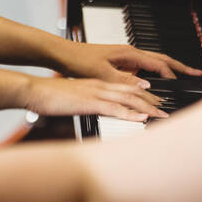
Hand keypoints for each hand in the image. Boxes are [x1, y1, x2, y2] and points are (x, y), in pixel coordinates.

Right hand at [23, 74, 167, 120]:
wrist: (34, 91)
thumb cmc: (49, 96)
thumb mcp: (73, 99)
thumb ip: (87, 103)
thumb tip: (95, 110)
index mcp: (96, 84)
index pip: (125, 88)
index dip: (143, 95)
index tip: (155, 102)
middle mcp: (100, 86)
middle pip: (132, 91)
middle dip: (151, 100)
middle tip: (166, 108)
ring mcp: (96, 93)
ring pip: (128, 98)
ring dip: (147, 107)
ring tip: (161, 114)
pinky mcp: (90, 103)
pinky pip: (115, 108)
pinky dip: (131, 113)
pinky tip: (141, 117)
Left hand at [58, 40, 201, 83]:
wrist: (63, 54)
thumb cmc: (78, 60)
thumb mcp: (103, 74)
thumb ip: (125, 81)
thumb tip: (146, 87)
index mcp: (128, 54)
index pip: (158, 63)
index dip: (172, 74)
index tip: (183, 83)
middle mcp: (129, 53)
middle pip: (161, 59)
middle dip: (180, 66)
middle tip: (196, 72)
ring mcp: (125, 58)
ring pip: (153, 62)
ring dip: (168, 69)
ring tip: (182, 76)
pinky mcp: (120, 63)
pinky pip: (143, 68)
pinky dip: (154, 74)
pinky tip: (155, 83)